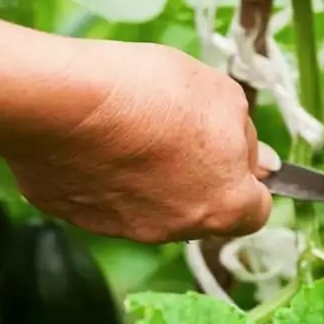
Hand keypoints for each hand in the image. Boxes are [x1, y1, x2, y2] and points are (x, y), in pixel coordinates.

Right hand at [4, 41, 277, 243]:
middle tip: (178, 133)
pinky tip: (94, 140)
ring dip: (151, 179)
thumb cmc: (154, 94)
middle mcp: (178, 229)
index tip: (235, 155)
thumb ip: (246, 139)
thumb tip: (262, 165)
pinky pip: (102, 199)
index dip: (248, 182)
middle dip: (199, 179)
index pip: (256, 212)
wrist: (61, 101)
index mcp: (224, 206)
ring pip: (152, 207)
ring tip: (132, 131)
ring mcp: (124, 229)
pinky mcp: (76, 218)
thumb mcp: (224, 96)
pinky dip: (105, 176)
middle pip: (203, 210)